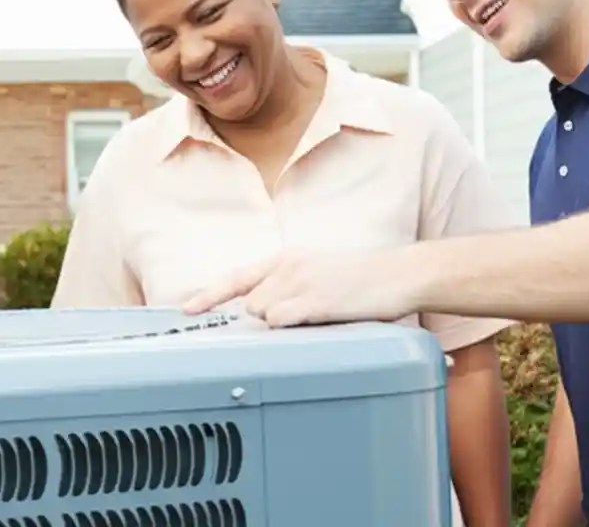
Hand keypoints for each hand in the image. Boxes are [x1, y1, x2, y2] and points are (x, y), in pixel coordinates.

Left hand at [182, 247, 425, 327]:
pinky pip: (282, 321)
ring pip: (264, 316)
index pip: (238, 278)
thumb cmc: (366, 279)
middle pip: (251, 305)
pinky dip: (290, 328)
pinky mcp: (315, 301)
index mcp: (288, 259)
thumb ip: (292, 287)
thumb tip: (268, 313)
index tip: (187, 309)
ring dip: (283, 325)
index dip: (209, 295)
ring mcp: (300, 283)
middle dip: (268, 318)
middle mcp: (288, 267)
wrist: (402, 274)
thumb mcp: (321, 272)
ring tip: (318, 319)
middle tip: (301, 321)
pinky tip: (315, 324)